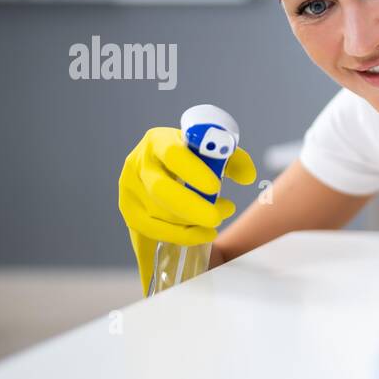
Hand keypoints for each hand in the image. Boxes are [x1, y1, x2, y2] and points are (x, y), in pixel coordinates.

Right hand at [117, 127, 255, 293]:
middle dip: (191, 207)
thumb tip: (248, 177)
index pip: (173, 153)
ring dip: (190, 224)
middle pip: (160, 189)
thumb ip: (233, 161)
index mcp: (158, 141)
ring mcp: (130, 190)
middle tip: (217, 218)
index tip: (216, 187)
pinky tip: (202, 236)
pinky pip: (151, 232)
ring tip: (217, 221)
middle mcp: (138, 163)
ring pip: (157, 214)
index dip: (193, 170)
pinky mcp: (130, 212)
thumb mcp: (212, 153)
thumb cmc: (193, 159)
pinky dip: (179, 237)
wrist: (164, 169)